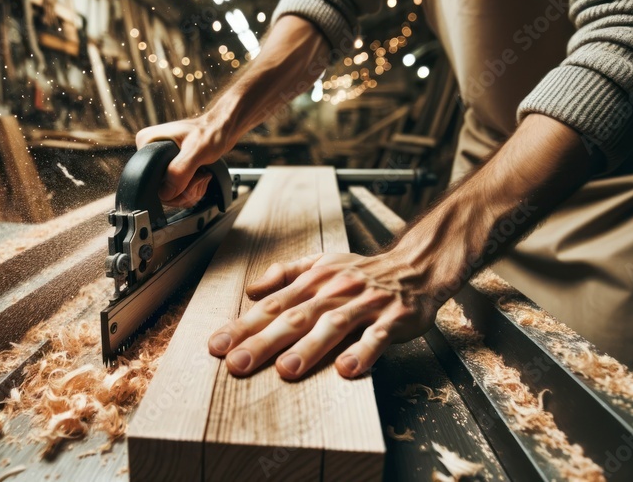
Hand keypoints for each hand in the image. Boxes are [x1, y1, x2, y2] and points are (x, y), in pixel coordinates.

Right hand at [136, 115, 232, 207]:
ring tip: (202, 175)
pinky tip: (201, 177)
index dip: (170, 187)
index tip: (191, 177)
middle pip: (160, 191)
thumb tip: (166, 192)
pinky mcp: (172, 169)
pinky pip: (178, 192)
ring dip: (191, 191)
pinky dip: (192, 190)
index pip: (148, 179)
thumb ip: (180, 171)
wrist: (222, 130)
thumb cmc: (211, 132)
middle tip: (200, 176)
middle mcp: (151, 153)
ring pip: (171, 194)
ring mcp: (162, 163)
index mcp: (148, 143)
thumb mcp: (196, 151)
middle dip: (184, 191)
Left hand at [207, 252, 442, 379]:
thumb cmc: (363, 272)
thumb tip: (251, 289)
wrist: (416, 267)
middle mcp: (335, 290)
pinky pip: (376, 336)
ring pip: (333, 325)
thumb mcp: (322, 263)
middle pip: (295, 317)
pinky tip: (348, 370)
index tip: (217, 346)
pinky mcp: (392, 319)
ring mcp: (364, 304)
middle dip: (264, 341)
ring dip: (309, 348)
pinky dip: (363, 352)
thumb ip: (285, 274)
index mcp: (314, 280)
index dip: (243, 326)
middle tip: (238, 364)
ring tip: (286, 369)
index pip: (272, 305)